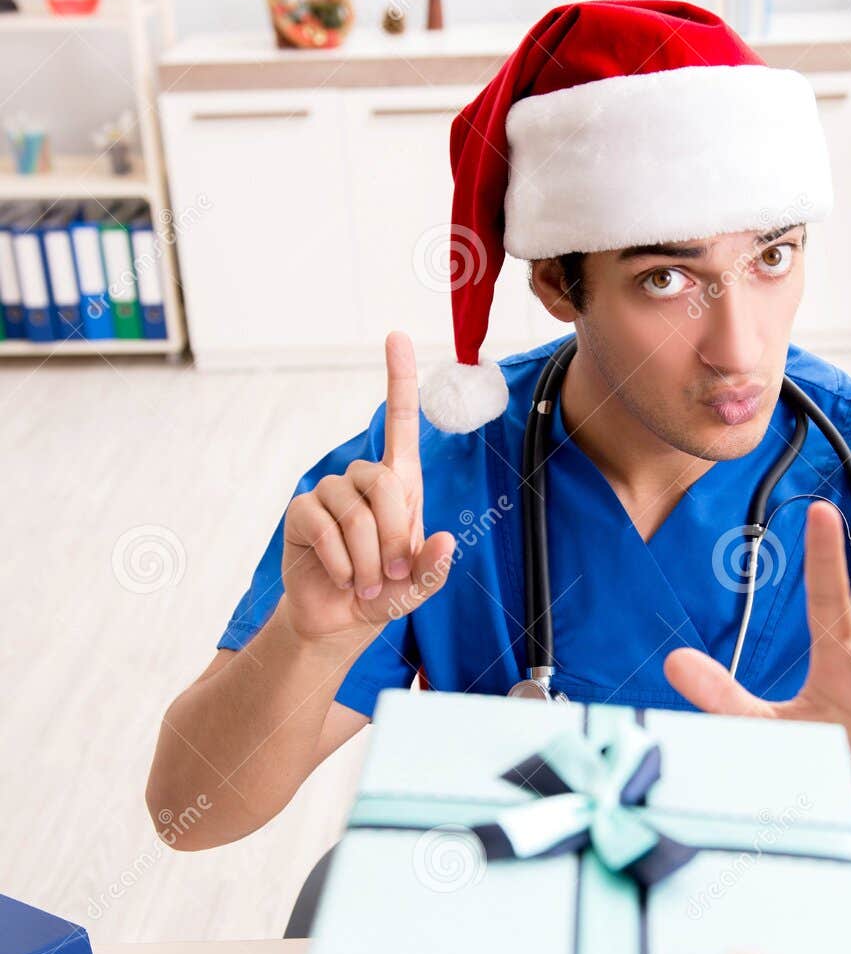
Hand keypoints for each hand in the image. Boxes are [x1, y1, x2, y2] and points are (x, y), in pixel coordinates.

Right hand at [280, 330, 455, 643]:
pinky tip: (341, 577)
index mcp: (400, 485)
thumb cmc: (384, 592)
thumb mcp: (418, 586)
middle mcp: (363, 480)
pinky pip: (322, 528)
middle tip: (390, 573)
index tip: (396, 335)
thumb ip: (434, 568)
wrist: (338, 618)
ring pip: (354, 514)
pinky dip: (340, 562)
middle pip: (383, 482)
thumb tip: (446, 541)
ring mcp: (329, 493)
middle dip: (392, 534)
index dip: (399, 380)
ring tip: (365, 583)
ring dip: (365, 559)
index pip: (401, 424)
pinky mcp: (301, 513)